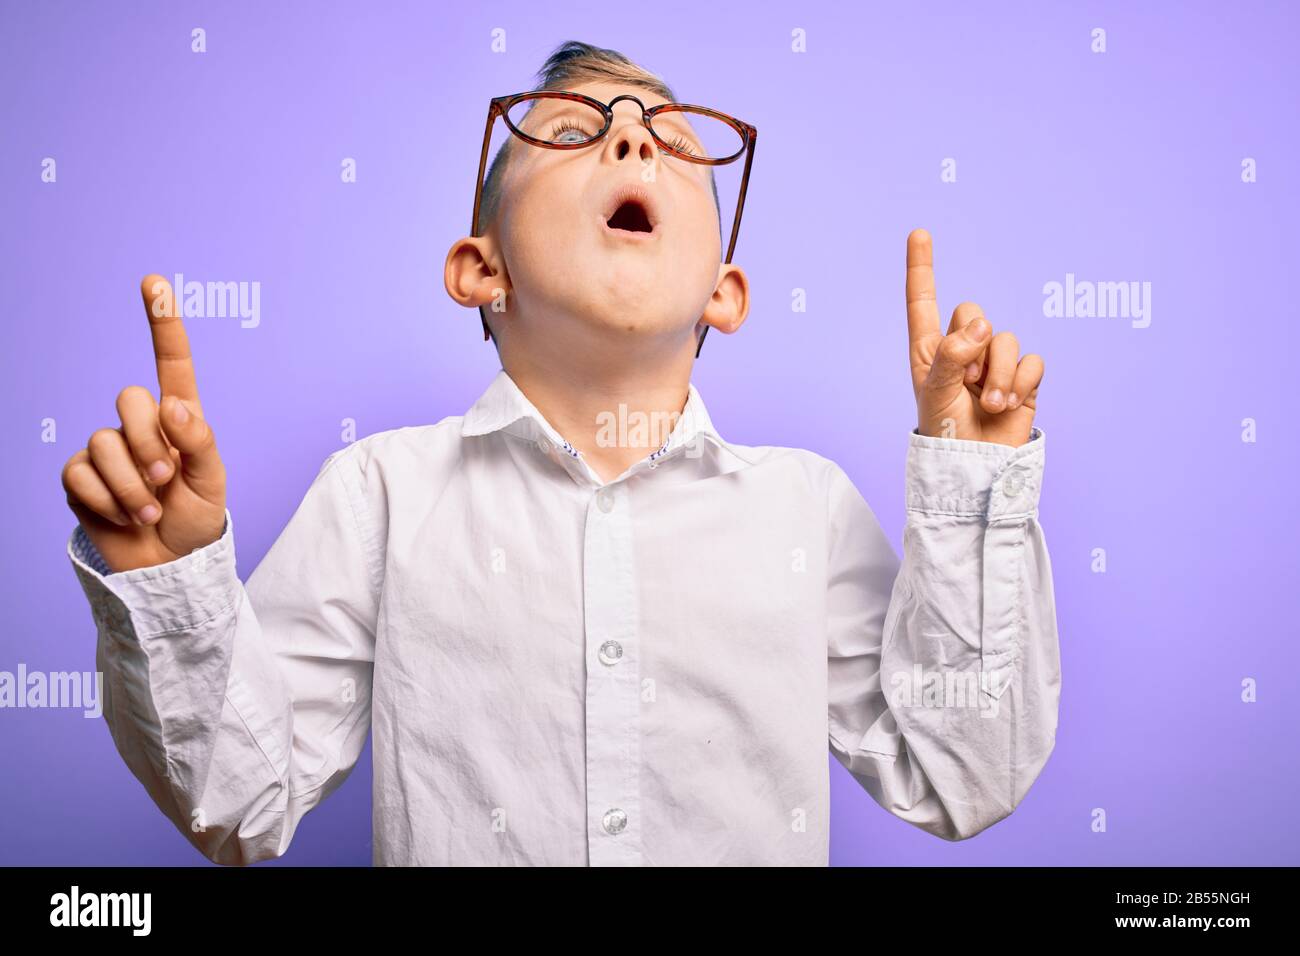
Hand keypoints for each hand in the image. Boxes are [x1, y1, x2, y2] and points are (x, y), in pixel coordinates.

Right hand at [61, 276, 226, 571]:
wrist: (167, 563)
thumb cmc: (195, 518)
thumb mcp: (212, 481)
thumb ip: (200, 440)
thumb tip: (172, 404)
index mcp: (179, 419)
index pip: (171, 363)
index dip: (162, 322)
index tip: (154, 283)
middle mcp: (140, 425)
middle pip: (130, 400)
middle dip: (150, 445)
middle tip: (167, 481)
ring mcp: (106, 448)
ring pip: (104, 443)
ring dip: (133, 486)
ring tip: (151, 509)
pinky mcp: (80, 476)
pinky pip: (81, 475)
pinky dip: (108, 502)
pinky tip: (124, 515)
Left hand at [905, 229, 1042, 446]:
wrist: (975, 467)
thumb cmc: (945, 433)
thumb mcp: (935, 393)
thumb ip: (951, 355)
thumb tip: (984, 327)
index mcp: (930, 350)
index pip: (924, 302)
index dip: (922, 268)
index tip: (919, 232)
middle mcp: (962, 351)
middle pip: (973, 313)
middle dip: (972, 347)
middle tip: (967, 383)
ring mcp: (994, 364)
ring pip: (1005, 338)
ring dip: (998, 373)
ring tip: (988, 403)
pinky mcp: (1022, 379)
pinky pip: (1032, 360)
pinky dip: (1021, 382)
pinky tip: (1008, 404)